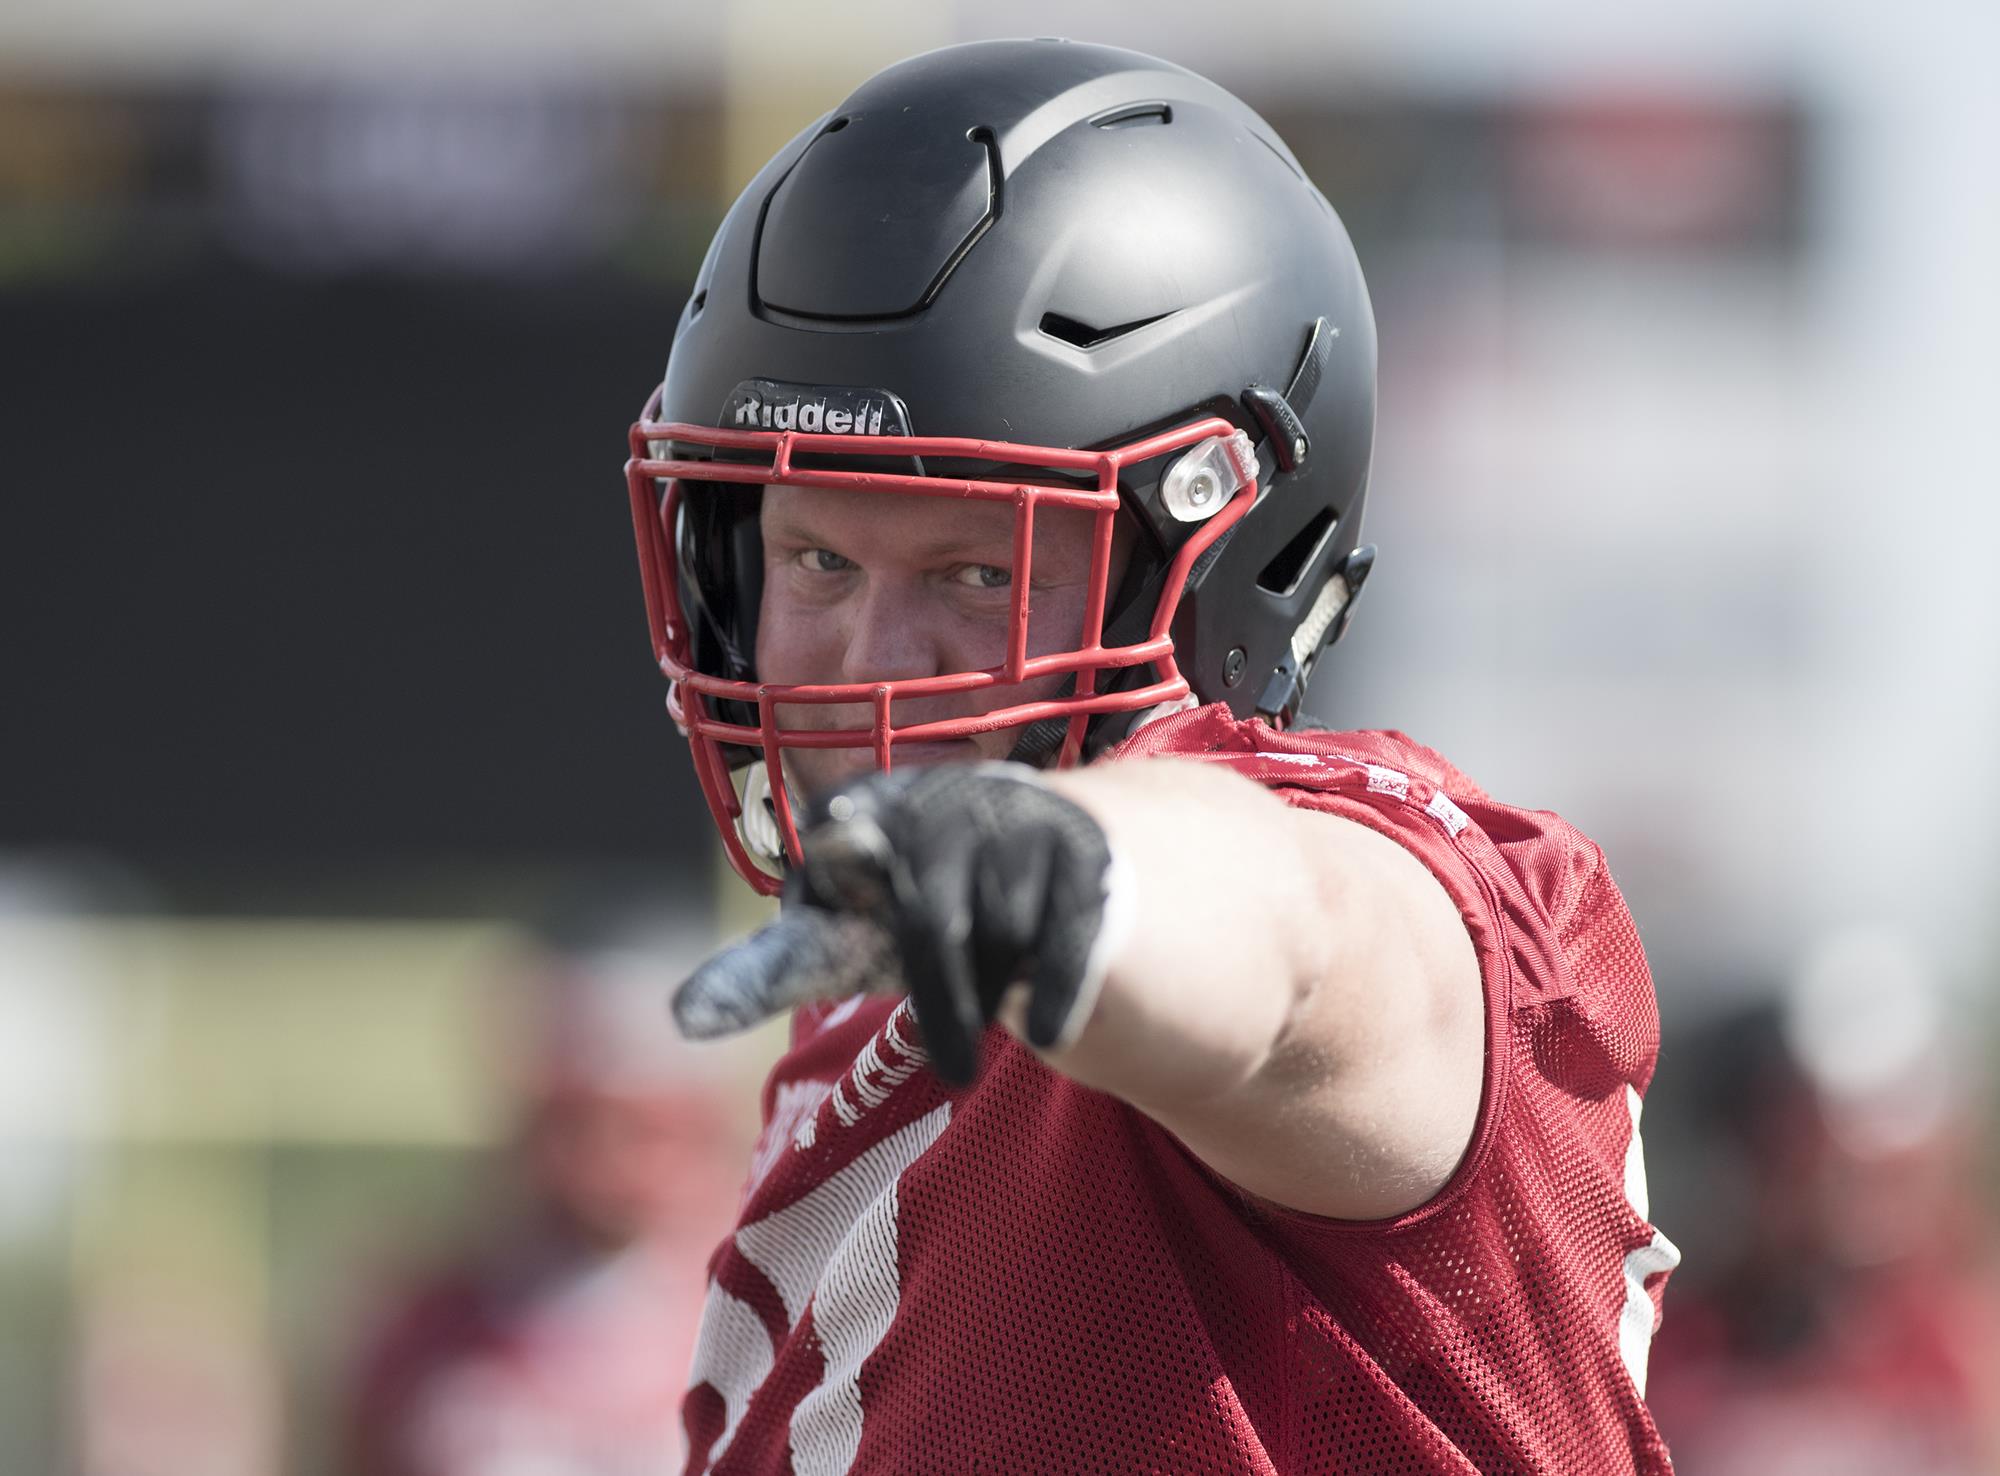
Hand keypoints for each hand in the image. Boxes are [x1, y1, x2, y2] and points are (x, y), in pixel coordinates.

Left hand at [672, 763, 1123, 1084]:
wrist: (1061, 851)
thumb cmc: (923, 903)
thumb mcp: (851, 931)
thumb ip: (777, 966)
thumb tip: (682, 1016)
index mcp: (873, 810)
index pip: (836, 846)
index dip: (835, 897)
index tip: (845, 933)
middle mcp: (946, 804)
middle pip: (933, 926)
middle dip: (947, 1000)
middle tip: (950, 1070)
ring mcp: (1020, 822)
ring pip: (1001, 941)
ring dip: (997, 991)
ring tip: (998, 987)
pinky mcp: (1084, 856)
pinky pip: (1063, 944)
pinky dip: (1053, 999)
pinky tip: (1044, 1031)